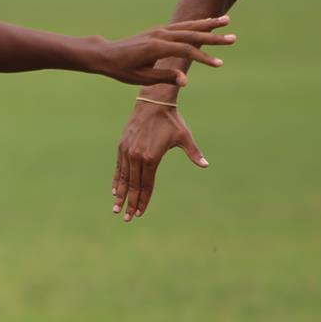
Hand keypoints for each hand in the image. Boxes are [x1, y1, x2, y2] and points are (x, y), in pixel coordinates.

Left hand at [97, 16, 234, 86]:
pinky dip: (196, 23)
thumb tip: (185, 81)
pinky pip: (181, 25)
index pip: (186, 50)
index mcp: (156, 47)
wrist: (107, 54)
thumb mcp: (141, 78)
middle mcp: (160, 35)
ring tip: (227, 20)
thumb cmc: (122, 69)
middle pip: (192, 34)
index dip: (203, 57)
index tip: (219, 64)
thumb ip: (164, 77)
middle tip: (233, 39)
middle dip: (213, 37)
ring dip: (208, 23)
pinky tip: (208, 21)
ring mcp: (160, 30)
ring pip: (188, 26)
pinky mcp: (159, 31)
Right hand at [112, 98, 207, 221]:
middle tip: (127, 218)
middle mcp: (137, 157)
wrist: (153, 103)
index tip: (140, 213)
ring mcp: (128, 152)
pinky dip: (117, 180)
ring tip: (116, 208)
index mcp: (152, 157)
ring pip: (123, 178)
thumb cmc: (171, 121)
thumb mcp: (184, 137)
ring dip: (120, 195)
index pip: (147, 185)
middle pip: (134, 185)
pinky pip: (118, 168)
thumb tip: (205, 165)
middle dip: (130, 203)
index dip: (144, 200)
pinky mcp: (122, 146)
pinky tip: (115, 191)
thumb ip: (193, 153)